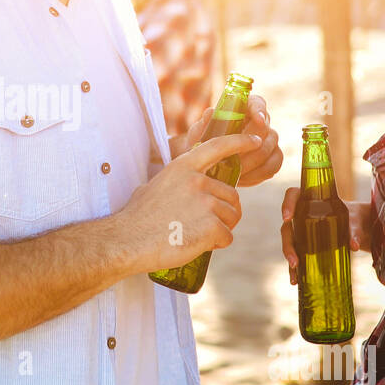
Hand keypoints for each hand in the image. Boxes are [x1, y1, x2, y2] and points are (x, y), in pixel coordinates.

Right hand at [118, 132, 260, 271]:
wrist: (128, 241)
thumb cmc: (136, 218)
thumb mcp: (154, 186)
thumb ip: (174, 182)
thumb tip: (176, 188)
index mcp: (183, 167)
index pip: (218, 146)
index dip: (240, 141)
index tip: (256, 139)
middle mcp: (198, 181)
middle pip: (231, 195)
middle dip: (224, 212)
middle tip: (204, 224)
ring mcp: (206, 203)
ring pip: (231, 217)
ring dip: (220, 229)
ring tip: (196, 235)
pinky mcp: (211, 226)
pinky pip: (227, 236)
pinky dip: (216, 244)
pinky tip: (197, 245)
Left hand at [170, 95, 280, 187]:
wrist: (207, 164)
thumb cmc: (203, 144)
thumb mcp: (198, 134)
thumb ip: (204, 124)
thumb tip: (210, 113)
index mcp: (243, 109)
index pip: (257, 103)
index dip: (260, 110)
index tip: (258, 120)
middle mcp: (261, 123)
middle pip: (265, 130)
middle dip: (249, 147)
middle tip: (233, 160)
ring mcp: (269, 141)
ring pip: (268, 150)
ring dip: (251, 164)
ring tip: (233, 172)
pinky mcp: (273, 159)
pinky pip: (272, 167)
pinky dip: (257, 175)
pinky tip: (243, 179)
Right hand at [280, 190, 370, 284]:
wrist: (359, 226)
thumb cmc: (354, 217)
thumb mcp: (354, 220)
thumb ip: (353, 230)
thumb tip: (354, 245)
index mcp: (311, 200)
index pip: (292, 195)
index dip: (286, 204)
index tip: (287, 217)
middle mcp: (301, 215)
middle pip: (287, 226)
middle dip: (288, 244)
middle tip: (294, 259)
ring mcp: (302, 231)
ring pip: (290, 242)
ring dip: (289, 257)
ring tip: (295, 273)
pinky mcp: (305, 245)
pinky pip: (296, 254)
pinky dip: (295, 268)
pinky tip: (296, 280)